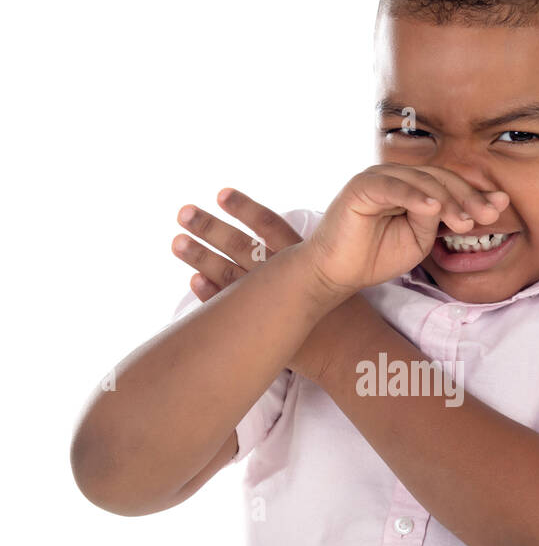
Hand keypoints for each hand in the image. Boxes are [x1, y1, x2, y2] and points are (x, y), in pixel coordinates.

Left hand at [171, 187, 371, 383]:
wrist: (354, 352)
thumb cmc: (354, 317)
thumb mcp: (341, 276)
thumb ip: (318, 259)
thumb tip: (302, 245)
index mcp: (303, 258)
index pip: (267, 225)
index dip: (244, 208)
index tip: (221, 193)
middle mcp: (282, 275)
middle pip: (239, 245)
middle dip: (210, 228)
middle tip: (184, 212)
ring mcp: (269, 302)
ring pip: (227, 273)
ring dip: (200, 256)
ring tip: (177, 242)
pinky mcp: (262, 327)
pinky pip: (228, 309)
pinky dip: (210, 293)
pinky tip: (193, 280)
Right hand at [303, 164, 509, 297]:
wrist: (338, 273)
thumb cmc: (376, 256)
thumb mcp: (419, 240)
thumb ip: (439, 220)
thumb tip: (469, 206)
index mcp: (411, 187)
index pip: (448, 185)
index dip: (474, 195)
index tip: (499, 208)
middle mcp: (395, 176)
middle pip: (439, 179)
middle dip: (467, 198)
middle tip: (488, 216)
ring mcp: (378, 178)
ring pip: (421, 181)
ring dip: (447, 200)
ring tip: (465, 222)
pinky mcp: (361, 187)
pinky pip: (393, 187)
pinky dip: (414, 197)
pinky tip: (433, 209)